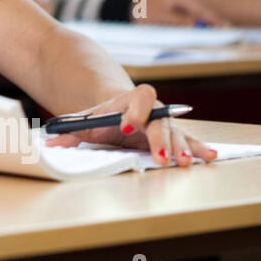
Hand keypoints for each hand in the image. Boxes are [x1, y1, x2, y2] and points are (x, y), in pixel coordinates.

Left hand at [43, 83, 216, 166]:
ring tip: (184, 163)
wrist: (116, 113)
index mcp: (128, 101)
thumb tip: (50, 143)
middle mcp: (151, 110)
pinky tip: (209, 156)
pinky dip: (198, 148)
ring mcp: (163, 123)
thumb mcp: (83, 124)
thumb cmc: (100, 119)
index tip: (125, 128)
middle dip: (160, 138)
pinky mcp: (171, 138)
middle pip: (160, 119)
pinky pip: (187, 141)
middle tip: (160, 157)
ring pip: (176, 132)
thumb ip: (68, 132)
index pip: (138, 97)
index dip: (134, 111)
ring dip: (182, 147)